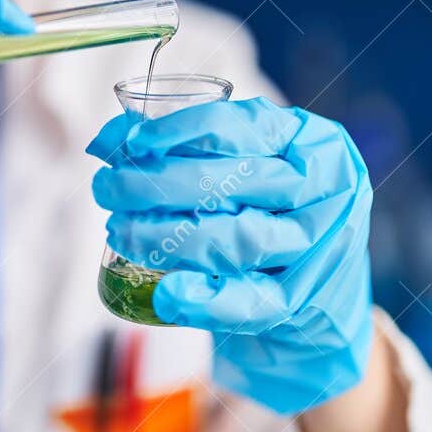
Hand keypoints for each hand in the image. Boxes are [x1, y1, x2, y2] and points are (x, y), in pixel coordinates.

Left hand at [86, 97, 374, 414]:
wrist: (320, 292)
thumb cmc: (273, 212)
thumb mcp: (250, 168)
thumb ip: (192, 149)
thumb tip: (107, 141)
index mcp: (316, 145)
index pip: (241, 129)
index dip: (180, 132)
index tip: (133, 143)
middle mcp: (325, 194)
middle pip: (232, 184)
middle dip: (157, 185)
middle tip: (107, 189)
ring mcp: (317, 251)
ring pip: (238, 239)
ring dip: (167, 236)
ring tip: (120, 231)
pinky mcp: (300, 302)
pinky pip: (248, 301)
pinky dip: (203, 299)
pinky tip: (166, 292)